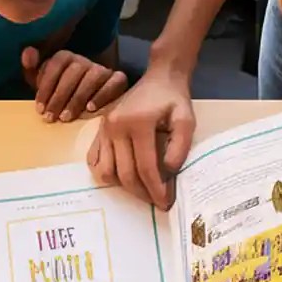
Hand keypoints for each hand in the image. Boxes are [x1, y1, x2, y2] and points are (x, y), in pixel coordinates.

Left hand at [22, 48, 127, 122]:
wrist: (92, 102)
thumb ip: (32, 69)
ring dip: (78, 98)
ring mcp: (102, 69)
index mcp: (66, 57)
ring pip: (92, 77)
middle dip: (60, 96)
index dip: (46, 86)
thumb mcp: (44, 83)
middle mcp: (84, 60)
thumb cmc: (63, 94)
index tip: (40, 108)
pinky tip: (91, 109)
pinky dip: (103, 95)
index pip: (56, 64)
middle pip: (73, 72)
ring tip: (67, 117)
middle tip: (52, 117)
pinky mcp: (119, 80)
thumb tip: (27, 52)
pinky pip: (114, 83)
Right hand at [87, 66, 194, 209]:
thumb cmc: (173, 100)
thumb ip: (180, 147)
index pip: (145, 167)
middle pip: (125, 174)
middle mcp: (116, 126)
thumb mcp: (186, 120)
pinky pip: (95, 160)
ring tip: (142, 189)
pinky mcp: (99, 131)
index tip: (165, 202)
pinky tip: (123, 176)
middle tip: (157, 201)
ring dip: (124, 187)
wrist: (159, 79)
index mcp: (138, 123)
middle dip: (142, 193)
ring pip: (107, 172)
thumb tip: (168, 172)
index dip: (156, 189)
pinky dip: (107, 173)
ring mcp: (104, 129)